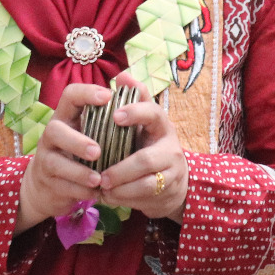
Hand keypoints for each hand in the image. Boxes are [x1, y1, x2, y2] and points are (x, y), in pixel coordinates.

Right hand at [16, 83, 105, 234]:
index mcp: (67, 117)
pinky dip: (79, 190)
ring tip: (98, 179)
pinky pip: (61, 185)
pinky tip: (95, 193)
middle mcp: (52, 134)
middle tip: (97, 152)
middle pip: (54, 129)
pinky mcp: (47, 181)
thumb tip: (133, 84)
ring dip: (78, 171)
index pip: (70, 95)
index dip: (86, 93)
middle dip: (76, 141)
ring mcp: (46, 158)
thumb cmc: (81, 153)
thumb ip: (113, 113)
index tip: (108, 97)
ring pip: (55, 162)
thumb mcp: (93, 132)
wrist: (49, 185)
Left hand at [98, 80, 187, 220]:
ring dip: (120, 188)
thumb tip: (123, 75)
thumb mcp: (143, 123)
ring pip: (146, 184)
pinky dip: (123, 199)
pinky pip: (144, 199)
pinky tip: (108, 197)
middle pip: (146, 160)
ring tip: (101, 187)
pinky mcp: (167, 194)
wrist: (173, 181)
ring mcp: (172, 173)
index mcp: (162, 126)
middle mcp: (171, 148)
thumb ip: (134, 100)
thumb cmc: (148, 144)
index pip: (153, 113)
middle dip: (120, 169)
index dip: (136, 113)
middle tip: (100, 174)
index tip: (115, 115)